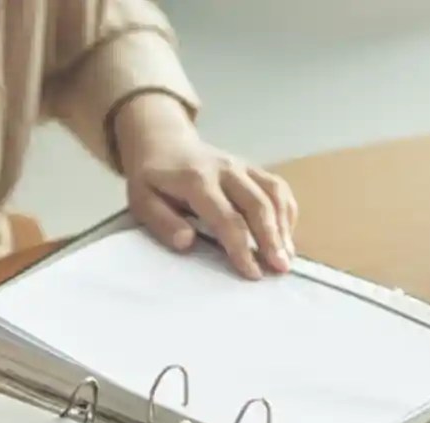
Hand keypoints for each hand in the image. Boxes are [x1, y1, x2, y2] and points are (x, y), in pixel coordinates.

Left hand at [114, 94, 298, 279]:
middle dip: (272, 239)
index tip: (252, 272)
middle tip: (280, 269)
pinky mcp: (252, 168)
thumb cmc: (153, 179)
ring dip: (284, 227)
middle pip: (258, 204)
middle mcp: (225, 170)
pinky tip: (286, 235)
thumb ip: (162, 222)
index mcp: (197, 180)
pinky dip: (287, 211)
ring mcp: (242, 166)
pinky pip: (278, 187)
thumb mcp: (141, 201)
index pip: (226, 217)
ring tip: (288, 257)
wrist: (163, 141)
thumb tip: (187, 242)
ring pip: (273, 194)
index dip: (242, 247)